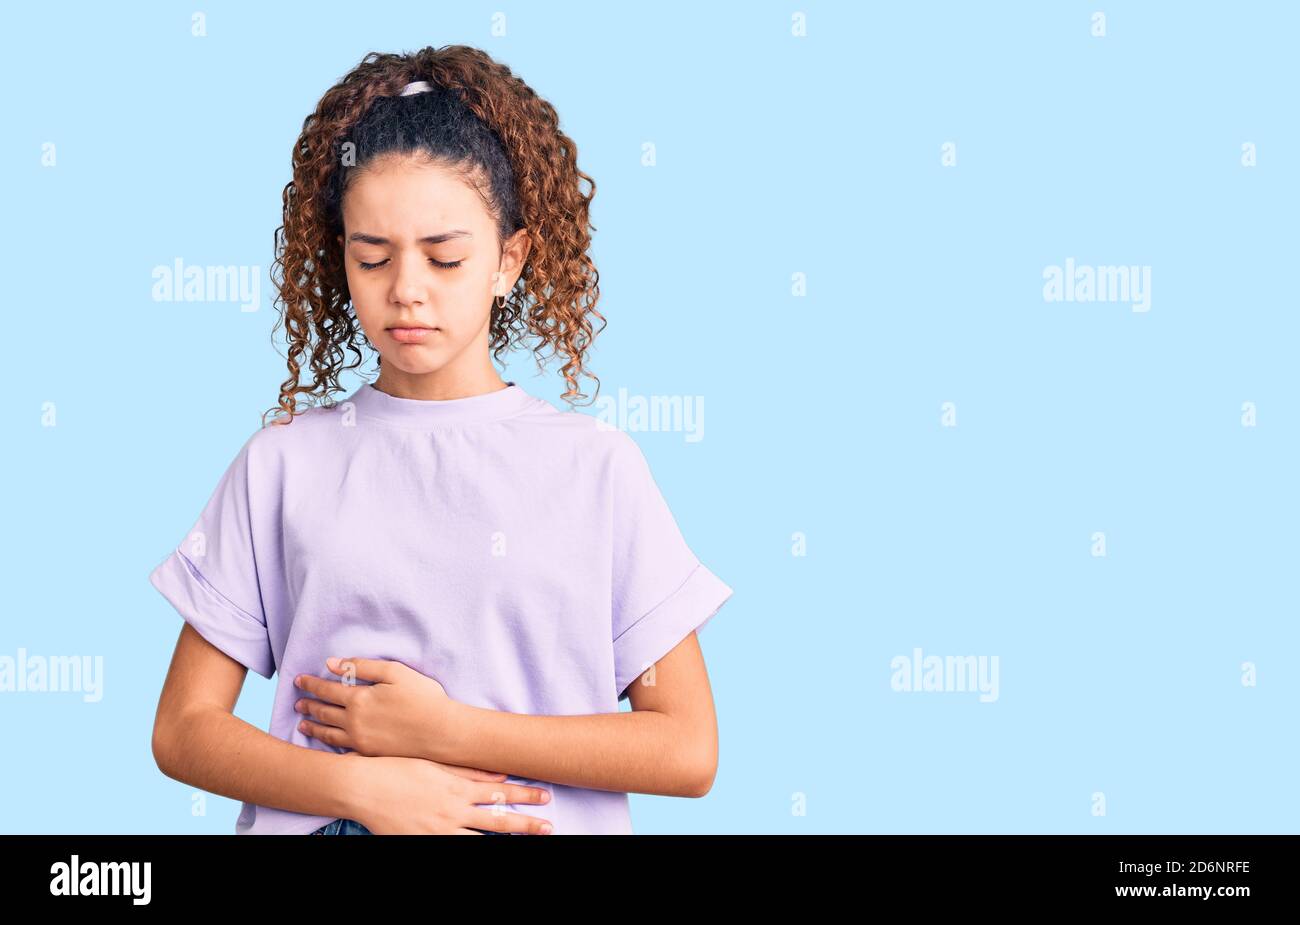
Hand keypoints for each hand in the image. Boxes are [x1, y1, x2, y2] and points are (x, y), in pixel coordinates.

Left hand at [294, 656, 458, 760]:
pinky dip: (328, 745)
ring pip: (328, 733)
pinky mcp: (368, 754)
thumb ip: (362, 666)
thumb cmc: (423, 698)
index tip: (299, 680)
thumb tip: (333, 663)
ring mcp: (360, 741)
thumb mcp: (395, 672)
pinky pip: (340, 750)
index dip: (311, 683)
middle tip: (297, 702)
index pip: (327, 689)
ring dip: (313, 727)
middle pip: (323, 712)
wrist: (441, 733)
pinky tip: (325, 744)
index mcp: (359, 698)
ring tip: (302, 724)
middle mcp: (354, 722)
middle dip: (308, 705)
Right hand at [345, 754, 553, 834]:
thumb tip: (499, 774)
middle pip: (497, 821)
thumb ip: (468, 771)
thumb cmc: (398, 770)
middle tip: (548, 827)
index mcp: (457, 789)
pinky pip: (452, 849)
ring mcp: (439, 831)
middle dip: (526, 825)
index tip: (545, 798)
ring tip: (527, 842)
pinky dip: (470, 850)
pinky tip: (485, 851)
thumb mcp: (436, 764)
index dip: (525, 796)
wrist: (364, 787)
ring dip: (505, 841)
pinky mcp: (422, 843)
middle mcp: (452, 812)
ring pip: (479, 841)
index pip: (500, 794)